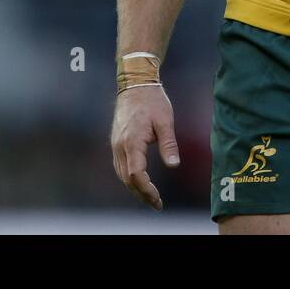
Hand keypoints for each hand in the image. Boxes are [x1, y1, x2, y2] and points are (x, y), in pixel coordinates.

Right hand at [110, 84, 179, 209]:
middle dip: (141, 193)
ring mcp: (116, 144)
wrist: (135, 84)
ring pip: (121, 174)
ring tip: (150, 197)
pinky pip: (120, 166)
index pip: (136, 174)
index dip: (146, 189)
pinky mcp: (116, 142)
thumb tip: (174, 166)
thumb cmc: (153, 101)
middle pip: (127, 179)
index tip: (158, 199)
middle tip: (157, 204)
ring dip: (134, 188)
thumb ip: (169, 144)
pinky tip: (139, 182)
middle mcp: (120, 145)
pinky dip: (129, 178)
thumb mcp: (165, 121)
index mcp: (132, 141)